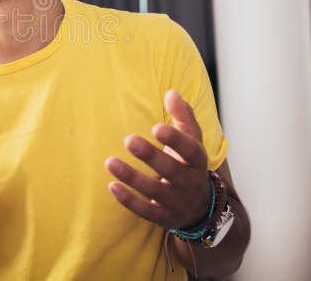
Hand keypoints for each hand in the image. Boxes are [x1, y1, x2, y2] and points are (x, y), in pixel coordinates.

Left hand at [105, 89, 210, 228]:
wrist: (200, 206)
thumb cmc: (188, 163)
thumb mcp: (192, 140)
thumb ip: (183, 116)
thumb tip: (172, 92)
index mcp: (198, 161)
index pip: (191, 150)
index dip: (175, 139)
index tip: (156, 127)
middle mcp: (190, 182)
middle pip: (172, 170)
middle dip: (151, 156)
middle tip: (129, 139)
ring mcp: (177, 202)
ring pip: (155, 191)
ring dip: (132, 177)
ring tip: (109, 162)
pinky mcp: (164, 218)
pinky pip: (146, 212)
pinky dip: (129, 201)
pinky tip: (111, 186)